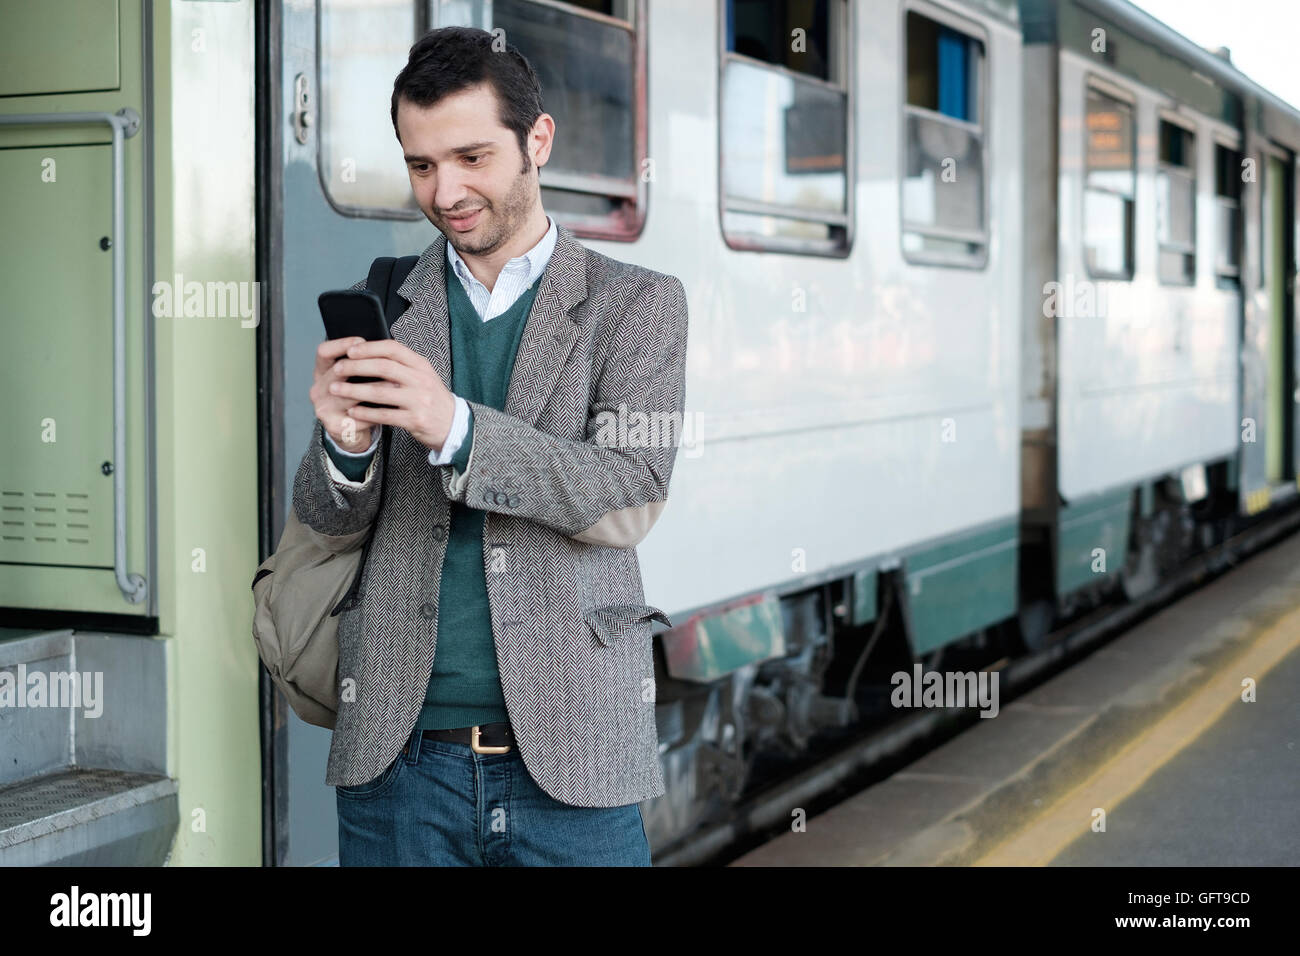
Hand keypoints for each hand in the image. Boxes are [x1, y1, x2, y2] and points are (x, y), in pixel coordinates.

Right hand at [310, 336, 383, 450]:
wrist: (350, 431)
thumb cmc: (356, 400)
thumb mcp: (354, 379)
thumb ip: (362, 364)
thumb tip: (384, 345)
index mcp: (322, 373)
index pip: (323, 352)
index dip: (341, 344)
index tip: (361, 340)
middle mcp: (318, 389)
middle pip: (337, 372)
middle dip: (364, 366)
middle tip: (387, 363)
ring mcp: (324, 408)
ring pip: (351, 396)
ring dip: (376, 389)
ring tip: (395, 385)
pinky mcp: (335, 426)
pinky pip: (359, 417)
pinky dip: (376, 412)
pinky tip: (391, 408)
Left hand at [327, 339, 456, 453]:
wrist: (453, 424)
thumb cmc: (431, 398)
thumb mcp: (423, 375)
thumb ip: (402, 365)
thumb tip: (369, 352)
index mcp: (421, 365)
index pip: (393, 349)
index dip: (369, 348)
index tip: (350, 350)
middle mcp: (421, 380)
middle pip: (383, 368)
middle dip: (356, 367)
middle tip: (337, 369)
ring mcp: (419, 400)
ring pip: (380, 392)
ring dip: (354, 390)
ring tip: (336, 389)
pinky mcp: (415, 420)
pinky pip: (385, 415)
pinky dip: (366, 413)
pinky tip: (352, 412)